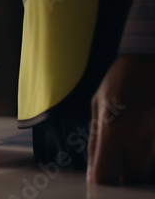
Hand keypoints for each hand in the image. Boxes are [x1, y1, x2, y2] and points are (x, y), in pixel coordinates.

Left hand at [87, 55, 154, 184]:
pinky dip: (151, 153)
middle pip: (130, 178)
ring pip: (149, 171)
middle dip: (122, 173)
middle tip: (118, 157)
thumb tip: (93, 171)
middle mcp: (140, 139)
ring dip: (139, 164)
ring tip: (133, 140)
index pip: (104, 177)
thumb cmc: (121, 81)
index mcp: (113, 131)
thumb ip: (95, 142)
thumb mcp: (97, 106)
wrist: (151, 60)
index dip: (101, 181)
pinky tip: (145, 137)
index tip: (101, 176)